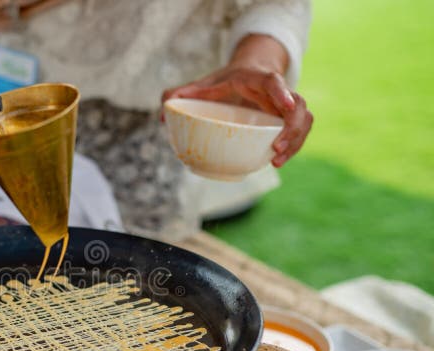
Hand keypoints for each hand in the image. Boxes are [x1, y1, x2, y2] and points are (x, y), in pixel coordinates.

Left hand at [162, 67, 312, 167]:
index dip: (282, 92)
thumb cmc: (224, 81)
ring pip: (304, 120)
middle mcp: (278, 91)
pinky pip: (301, 131)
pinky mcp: (289, 119)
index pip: (274, 82)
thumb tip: (162, 112)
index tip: (287, 106)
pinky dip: (295, 147)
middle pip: (298, 105)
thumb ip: (180, 93)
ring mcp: (286, 105)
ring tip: (277, 161)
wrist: (247, 73)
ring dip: (296, 141)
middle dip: (292, 128)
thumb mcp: (202, 84)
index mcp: (256, 79)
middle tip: (276, 148)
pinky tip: (278, 161)